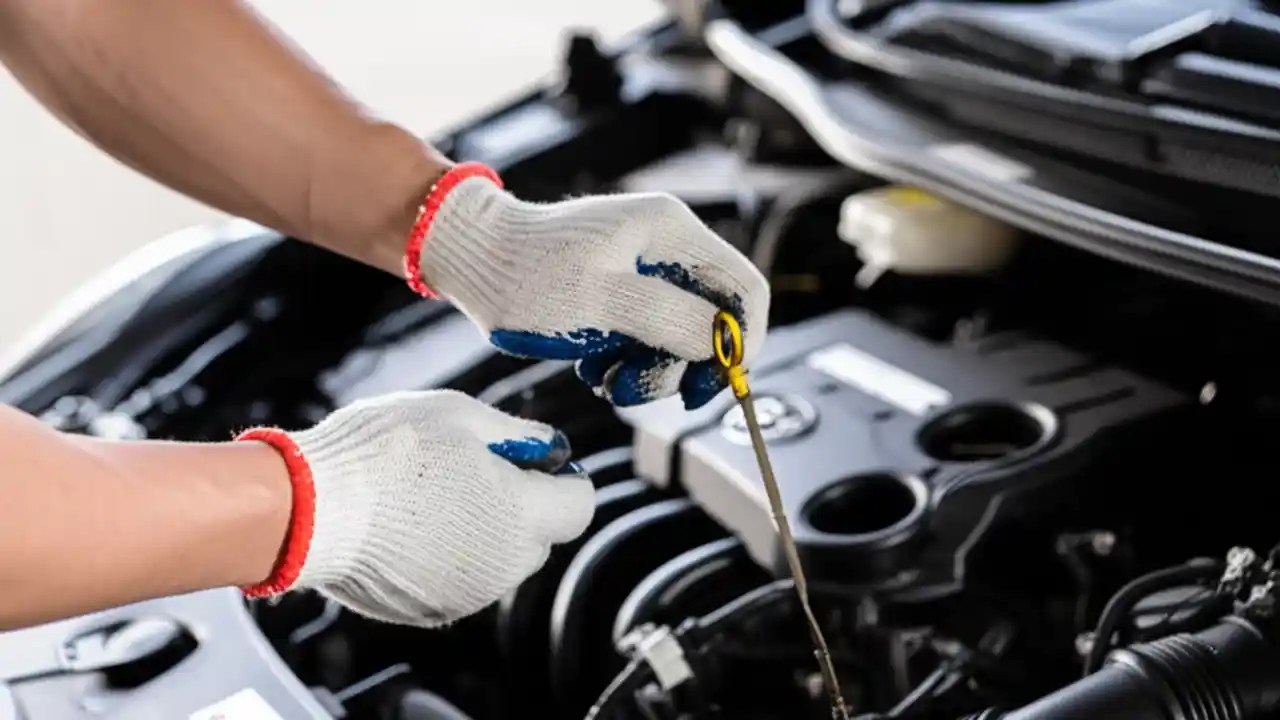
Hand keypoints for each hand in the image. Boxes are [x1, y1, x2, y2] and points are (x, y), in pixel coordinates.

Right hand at [251, 390, 593, 627]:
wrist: (311, 509)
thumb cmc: (384, 451)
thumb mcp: (460, 415)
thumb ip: (520, 433)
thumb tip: (552, 446)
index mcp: (521, 513)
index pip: (580, 506)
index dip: (566, 479)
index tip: (539, 461)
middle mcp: (504, 564)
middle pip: (542, 537)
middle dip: (524, 506)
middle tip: (477, 471)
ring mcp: (468, 593)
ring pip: (501, 561)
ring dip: (487, 532)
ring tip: (433, 497)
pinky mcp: (433, 611)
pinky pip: (462, 580)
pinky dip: (451, 556)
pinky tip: (411, 527)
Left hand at [419, 177, 769, 408]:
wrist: (474, 261)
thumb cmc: (529, 277)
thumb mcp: (601, 303)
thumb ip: (669, 319)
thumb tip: (721, 343)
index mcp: (672, 234)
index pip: (745, 290)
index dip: (740, 344)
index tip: (708, 386)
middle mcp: (667, 248)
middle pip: (712, 321)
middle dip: (679, 366)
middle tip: (632, 389)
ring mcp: (645, 271)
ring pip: (679, 338)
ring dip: (647, 372)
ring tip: (600, 379)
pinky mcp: (623, 294)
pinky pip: (648, 339)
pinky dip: (626, 363)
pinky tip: (591, 368)